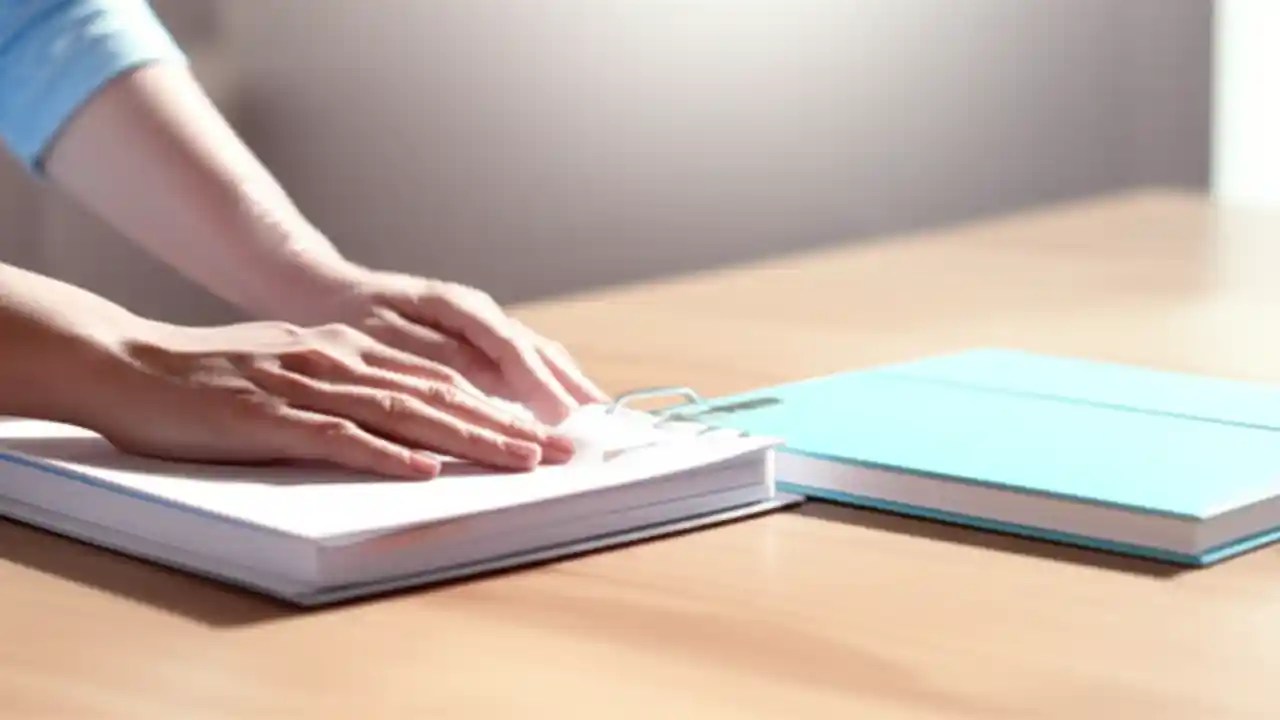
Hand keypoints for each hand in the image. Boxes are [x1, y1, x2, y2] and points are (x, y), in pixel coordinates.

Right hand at [89, 320, 575, 477]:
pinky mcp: (271, 415)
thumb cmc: (215, 378)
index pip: (439, 379)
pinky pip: (337, 435)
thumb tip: (406, 426)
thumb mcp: (297, 368)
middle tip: (554, 451)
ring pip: (403, 412)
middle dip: (503, 423)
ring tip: (516, 459)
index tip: (542, 431)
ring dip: (466, 438)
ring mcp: (308, 384)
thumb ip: (352, 390)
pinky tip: (422, 469)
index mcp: (351, 349)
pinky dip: (383, 453)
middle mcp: (341, 359)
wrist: (132, 364)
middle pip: (438, 394)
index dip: (496, 405)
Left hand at [298, 269, 609, 423]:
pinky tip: (564, 403)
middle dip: (569, 386)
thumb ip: (434, 354)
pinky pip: (524, 361)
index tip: (559, 414)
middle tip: (599, 422)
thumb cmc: (347, 313)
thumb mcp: (380, 332)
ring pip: (537, 354)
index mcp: (458, 307)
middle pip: (536, 350)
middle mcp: (479, 312)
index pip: (510, 347)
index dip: (538, 383)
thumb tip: (483, 377)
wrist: (324, 287)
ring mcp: (482, 324)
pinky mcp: (477, 339)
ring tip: (597, 413)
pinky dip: (548, 382)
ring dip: (568, 384)